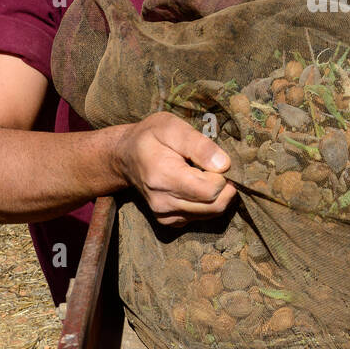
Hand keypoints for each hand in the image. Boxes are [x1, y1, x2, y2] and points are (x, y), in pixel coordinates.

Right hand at [112, 112, 237, 226]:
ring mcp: (164, 215)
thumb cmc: (150, 136)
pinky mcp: (168, 221)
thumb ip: (199, 145)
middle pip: (214, 206)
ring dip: (217, 195)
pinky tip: (197, 186)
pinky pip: (201, 217)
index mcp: (164, 177)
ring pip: (211, 213)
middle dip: (224, 187)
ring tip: (205, 174)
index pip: (210, 191)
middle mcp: (163, 202)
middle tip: (215, 167)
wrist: (125, 156)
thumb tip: (224, 165)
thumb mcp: (172, 127)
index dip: (222, 176)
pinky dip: (207, 203)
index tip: (216, 160)